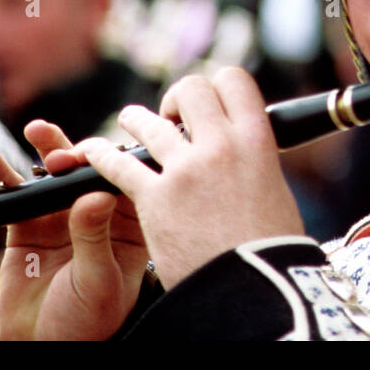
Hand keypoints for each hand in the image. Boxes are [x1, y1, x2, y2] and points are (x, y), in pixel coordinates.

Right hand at [0, 121, 148, 339]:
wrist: (43, 346)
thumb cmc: (86, 320)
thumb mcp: (97, 282)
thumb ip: (95, 238)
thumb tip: (96, 196)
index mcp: (132, 225)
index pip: (130, 181)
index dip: (116, 163)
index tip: (99, 157)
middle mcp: (99, 212)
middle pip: (91, 170)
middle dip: (78, 154)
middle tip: (62, 156)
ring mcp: (63, 214)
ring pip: (54, 173)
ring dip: (46, 148)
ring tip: (36, 130)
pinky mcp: (28, 222)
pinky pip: (13, 192)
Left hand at [82, 67, 305, 288]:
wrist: (253, 289)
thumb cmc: (271, 247)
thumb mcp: (275, 189)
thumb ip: (252, 161)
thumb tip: (243, 150)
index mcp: (257, 140)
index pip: (235, 80)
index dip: (218, 85)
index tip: (210, 102)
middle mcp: (220, 145)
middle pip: (191, 89)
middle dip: (178, 97)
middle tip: (175, 115)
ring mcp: (185, 169)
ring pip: (149, 121)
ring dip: (137, 118)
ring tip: (130, 120)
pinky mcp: (155, 198)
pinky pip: (119, 164)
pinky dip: (102, 156)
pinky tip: (94, 152)